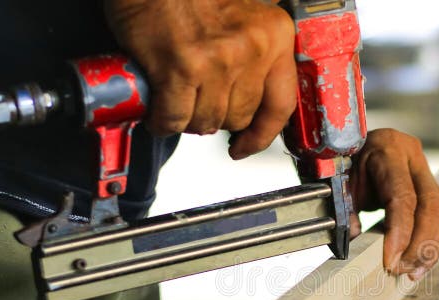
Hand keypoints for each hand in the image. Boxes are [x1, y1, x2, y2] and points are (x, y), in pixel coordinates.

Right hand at [104, 0, 296, 158]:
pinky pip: (176, 118)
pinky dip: (163, 121)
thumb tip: (249, 100)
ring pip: (209, 121)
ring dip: (189, 119)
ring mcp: (218, 61)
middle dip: (217, 117)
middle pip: (241, 116)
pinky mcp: (181, 68)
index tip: (248, 144)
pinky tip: (158, 112)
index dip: (262, 134)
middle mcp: (252, 48)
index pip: (281, 104)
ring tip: (177, 101)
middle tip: (199, 103)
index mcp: (273, 35)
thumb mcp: (243, 17)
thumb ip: (255, 55)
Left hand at [349, 129, 438, 280]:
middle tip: (401, 270)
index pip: (402, 197)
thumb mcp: (337, 182)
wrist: (350, 144)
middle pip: (431, 207)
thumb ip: (345, 211)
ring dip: (428, 248)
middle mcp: (412, 156)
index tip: (390, 262)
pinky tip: (419, 263)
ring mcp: (425, 169)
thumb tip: (354, 244)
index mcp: (388, 149)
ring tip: (411, 272)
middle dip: (419, 245)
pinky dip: (430, 243)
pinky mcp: (430, 185)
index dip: (400, 234)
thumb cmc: (341, 163)